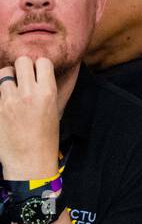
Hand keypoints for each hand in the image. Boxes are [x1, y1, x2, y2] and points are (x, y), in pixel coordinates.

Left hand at [0, 57, 59, 180]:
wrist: (30, 162)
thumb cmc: (45, 140)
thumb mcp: (53, 113)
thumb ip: (45, 93)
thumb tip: (37, 78)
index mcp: (48, 94)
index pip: (42, 62)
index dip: (39, 66)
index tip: (37, 73)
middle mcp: (29, 93)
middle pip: (22, 61)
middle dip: (22, 68)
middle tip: (22, 79)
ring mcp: (9, 100)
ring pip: (4, 72)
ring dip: (7, 78)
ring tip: (10, 89)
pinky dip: (0, 91)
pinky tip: (5, 101)